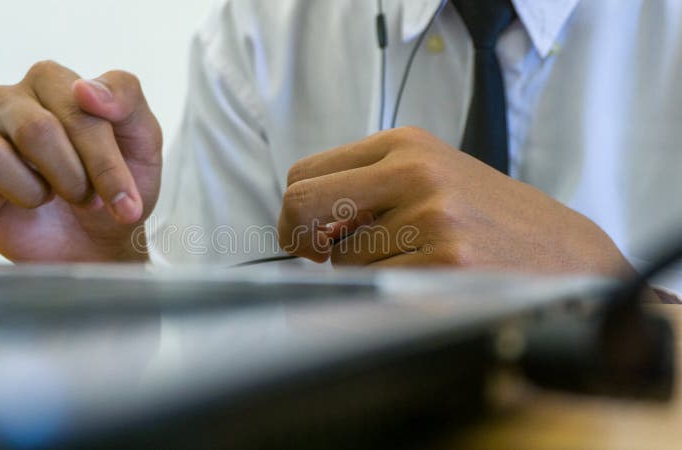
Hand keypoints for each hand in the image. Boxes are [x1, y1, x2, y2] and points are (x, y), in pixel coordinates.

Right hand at [0, 61, 161, 261]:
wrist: (101, 243)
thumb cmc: (118, 187)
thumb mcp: (144, 141)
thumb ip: (126, 99)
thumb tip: (84, 88)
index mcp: (53, 82)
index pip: (76, 108)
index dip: (105, 163)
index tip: (125, 202)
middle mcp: (9, 102)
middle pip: (36, 131)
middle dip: (75, 179)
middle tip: (88, 202)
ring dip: (31, 193)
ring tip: (48, 201)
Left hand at [278, 127, 631, 276]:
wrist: (562, 250)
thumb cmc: (487, 216)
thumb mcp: (430, 175)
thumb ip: (368, 186)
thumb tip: (302, 221)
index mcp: (404, 145)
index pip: (305, 172)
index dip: (296, 212)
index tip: (310, 233)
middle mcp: (414, 172)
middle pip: (304, 204)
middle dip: (301, 238)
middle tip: (320, 255)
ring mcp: (431, 216)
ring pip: (343, 257)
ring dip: (364, 270)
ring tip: (415, 260)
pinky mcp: (445, 261)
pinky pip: (378, 286)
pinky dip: (392, 290)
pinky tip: (431, 278)